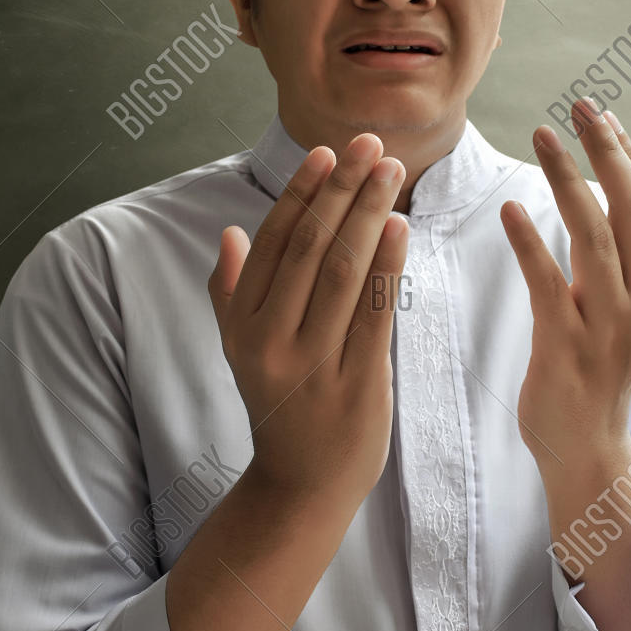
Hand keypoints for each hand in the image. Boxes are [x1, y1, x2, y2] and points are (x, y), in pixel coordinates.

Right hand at [209, 135, 408, 507]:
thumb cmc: (279, 405)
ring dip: (368, 214)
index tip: (326, 152)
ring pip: (341, 272)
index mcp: (242, 325)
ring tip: (390, 171)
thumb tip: (230, 233)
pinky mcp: (356, 383)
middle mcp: (270, 340)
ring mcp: (312, 363)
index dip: (301, 192)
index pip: (272, 242)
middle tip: (369, 146)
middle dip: (342, 189)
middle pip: (308, 247)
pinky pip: (374, 313)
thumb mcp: (239, 350)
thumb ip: (229, 292)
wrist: (301, 485)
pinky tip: (400, 226)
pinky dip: (388, 265)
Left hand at [499, 98, 630, 482]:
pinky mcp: (567, 347)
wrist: (587, 448)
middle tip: (579, 105)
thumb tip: (605, 197)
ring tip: (542, 136)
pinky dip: (531, 242)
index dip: (629, 156)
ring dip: (566, 180)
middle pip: (629, 209)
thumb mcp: (621, 311)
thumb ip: (619, 261)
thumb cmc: (595, 371)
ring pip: (593, 237)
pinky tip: (510, 209)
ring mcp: (608, 325)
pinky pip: (549, 284)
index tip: (603, 115)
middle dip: (606, 151)